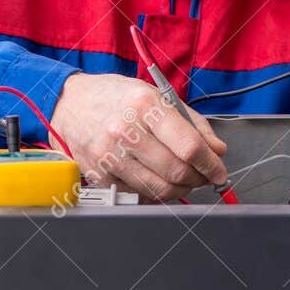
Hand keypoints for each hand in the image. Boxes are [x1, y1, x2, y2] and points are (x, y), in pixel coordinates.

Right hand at [51, 72, 227, 200]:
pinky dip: (155, 192)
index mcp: (144, 106)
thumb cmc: (114, 97)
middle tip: (204, 176)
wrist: (69, 104)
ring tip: (184, 179)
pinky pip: (138, 194)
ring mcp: (109, 155)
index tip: (219, 170)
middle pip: (177, 171)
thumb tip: (216, 150)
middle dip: (199, 178)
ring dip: (180, 189)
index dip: (212, 164)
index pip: (189, 146)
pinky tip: (157, 179)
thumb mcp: (156, 95)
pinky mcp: (99, 174)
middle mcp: (125, 131)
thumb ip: (191, 123)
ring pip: (159, 189)